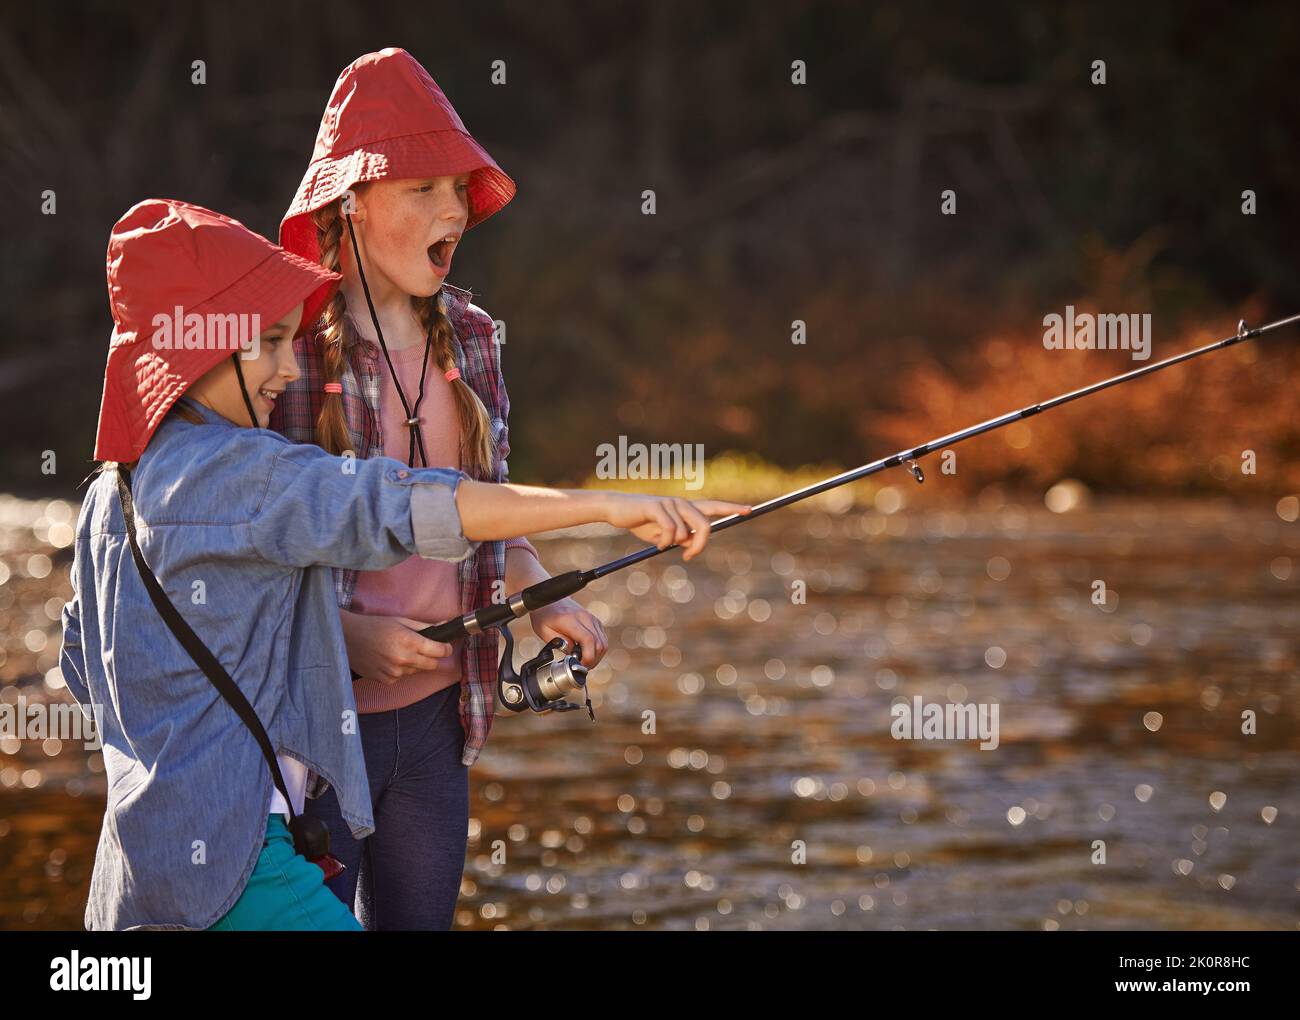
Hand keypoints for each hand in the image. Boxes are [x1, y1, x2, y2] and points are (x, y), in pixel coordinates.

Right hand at [339, 611, 453, 684]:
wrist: (348, 637)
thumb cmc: (375, 626)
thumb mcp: (401, 621)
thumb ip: (424, 626)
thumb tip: (445, 625)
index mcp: (409, 641)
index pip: (440, 651)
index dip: (445, 648)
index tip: (445, 647)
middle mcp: (403, 659)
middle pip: (432, 665)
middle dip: (432, 657)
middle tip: (423, 649)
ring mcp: (394, 672)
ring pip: (417, 671)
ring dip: (414, 664)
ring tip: (399, 652)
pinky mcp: (386, 680)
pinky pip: (402, 677)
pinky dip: (400, 671)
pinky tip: (389, 660)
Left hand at [529, 598, 607, 667]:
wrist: (549, 598)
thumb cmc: (544, 614)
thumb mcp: (544, 631)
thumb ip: (559, 643)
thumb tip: (572, 653)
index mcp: (570, 620)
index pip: (588, 640)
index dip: (588, 657)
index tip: (580, 665)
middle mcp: (585, 617)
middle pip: (600, 644)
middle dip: (593, 660)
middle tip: (581, 667)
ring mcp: (592, 618)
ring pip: (604, 643)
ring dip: (596, 656)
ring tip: (584, 661)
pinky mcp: (595, 621)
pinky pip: (602, 639)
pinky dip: (597, 649)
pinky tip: (586, 653)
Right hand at [603, 495, 751, 560]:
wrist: (618, 510)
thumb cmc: (642, 522)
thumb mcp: (664, 534)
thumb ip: (681, 537)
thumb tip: (693, 544)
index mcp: (686, 508)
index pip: (714, 506)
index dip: (732, 508)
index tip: (749, 510)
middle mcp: (682, 502)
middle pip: (705, 524)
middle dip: (701, 544)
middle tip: (689, 556)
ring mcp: (670, 502)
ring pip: (685, 531)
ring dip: (673, 543)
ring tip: (660, 543)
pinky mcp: (656, 506)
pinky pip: (670, 530)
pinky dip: (664, 541)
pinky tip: (656, 542)